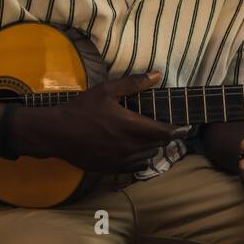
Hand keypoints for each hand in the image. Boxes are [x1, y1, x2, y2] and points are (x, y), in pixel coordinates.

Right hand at [17, 71, 188, 174]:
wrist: (58, 134)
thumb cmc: (82, 109)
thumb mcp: (107, 90)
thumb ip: (134, 83)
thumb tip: (157, 75)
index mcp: (132, 126)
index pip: (165, 132)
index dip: (178, 130)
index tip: (185, 127)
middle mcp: (130, 146)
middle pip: (158, 145)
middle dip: (163, 137)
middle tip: (161, 128)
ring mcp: (121, 160)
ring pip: (148, 156)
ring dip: (151, 147)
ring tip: (147, 138)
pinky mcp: (112, 168)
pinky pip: (136, 167)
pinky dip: (140, 159)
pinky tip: (134, 150)